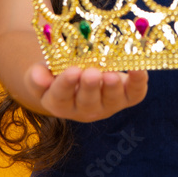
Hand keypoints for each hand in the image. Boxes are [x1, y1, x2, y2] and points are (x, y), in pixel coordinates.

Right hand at [24, 62, 147, 121]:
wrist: (80, 72)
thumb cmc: (57, 72)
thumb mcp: (42, 73)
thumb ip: (38, 76)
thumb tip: (39, 76)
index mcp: (60, 102)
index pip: (61, 97)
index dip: (66, 84)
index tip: (71, 71)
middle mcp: (84, 109)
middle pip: (87, 102)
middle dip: (90, 87)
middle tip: (92, 73)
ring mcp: (107, 105)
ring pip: (111, 100)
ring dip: (112, 87)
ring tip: (111, 74)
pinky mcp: (127, 98)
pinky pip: (135, 93)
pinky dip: (139, 81)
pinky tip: (139, 67)